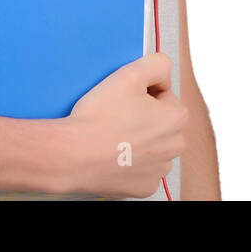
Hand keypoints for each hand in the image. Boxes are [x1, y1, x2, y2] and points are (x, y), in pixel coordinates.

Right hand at [55, 51, 188, 197]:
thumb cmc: (99, 117)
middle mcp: (174, 146)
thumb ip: (157, 64)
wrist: (74, 154)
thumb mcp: (129, 74)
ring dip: (139, 141)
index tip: (125, 99)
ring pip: (153, 147)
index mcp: (176, 118)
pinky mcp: (144, 187)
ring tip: (113, 136)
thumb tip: (164, 74)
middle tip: (117, 115)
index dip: (143, 93)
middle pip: (161, 123)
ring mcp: (159, 169)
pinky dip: (130, 162)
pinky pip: (142, 169)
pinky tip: (113, 154)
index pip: (164, 96)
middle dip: (144, 117)